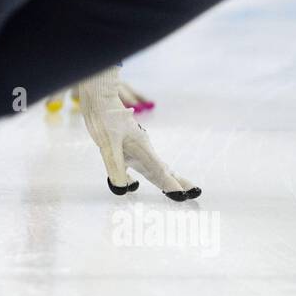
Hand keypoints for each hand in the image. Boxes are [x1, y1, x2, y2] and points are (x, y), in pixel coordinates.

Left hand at [76, 65, 196, 200]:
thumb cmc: (105, 119)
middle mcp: (143, 149)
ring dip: (166, 179)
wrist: (100, 100)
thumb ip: (116, 167)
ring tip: (179, 189)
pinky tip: (138, 182)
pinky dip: (145, 174)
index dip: (171, 184)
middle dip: (178, 182)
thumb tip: (123, 190)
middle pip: (163, 170)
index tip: (183, 196)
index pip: (159, 171)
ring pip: (154, 167)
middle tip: (194, 193)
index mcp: (142, 149)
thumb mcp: (108, 145)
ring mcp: (136, 148)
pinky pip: (139, 164)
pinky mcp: (126, 146)